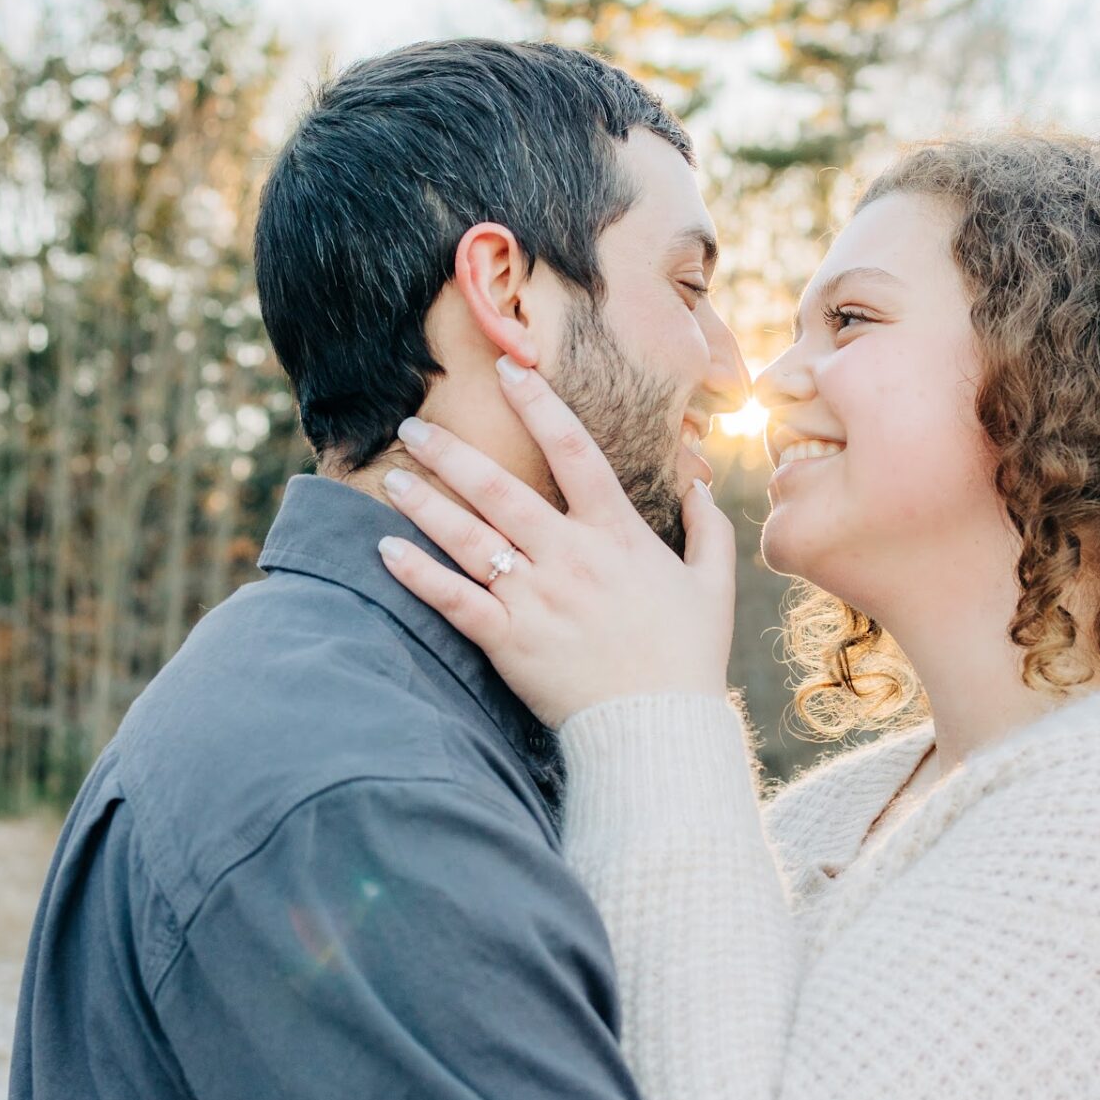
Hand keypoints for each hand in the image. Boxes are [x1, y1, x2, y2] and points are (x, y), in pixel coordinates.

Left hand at [375, 357, 735, 727]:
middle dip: (452, 453)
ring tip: (393, 480)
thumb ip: (709, 530)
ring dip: (426, 505)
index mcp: (617, 535)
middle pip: (502, 489)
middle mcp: (571, 557)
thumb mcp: (713, 587)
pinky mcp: (510, 641)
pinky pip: (454, 600)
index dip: (539, 406)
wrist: (659, 728)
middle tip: (413, 428)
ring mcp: (536, 598)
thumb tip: (700, 486)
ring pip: (469, 538)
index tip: (509, 371)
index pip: (574, 451)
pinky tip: (386, 551)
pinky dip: (417, 575)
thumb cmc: (688, 658)